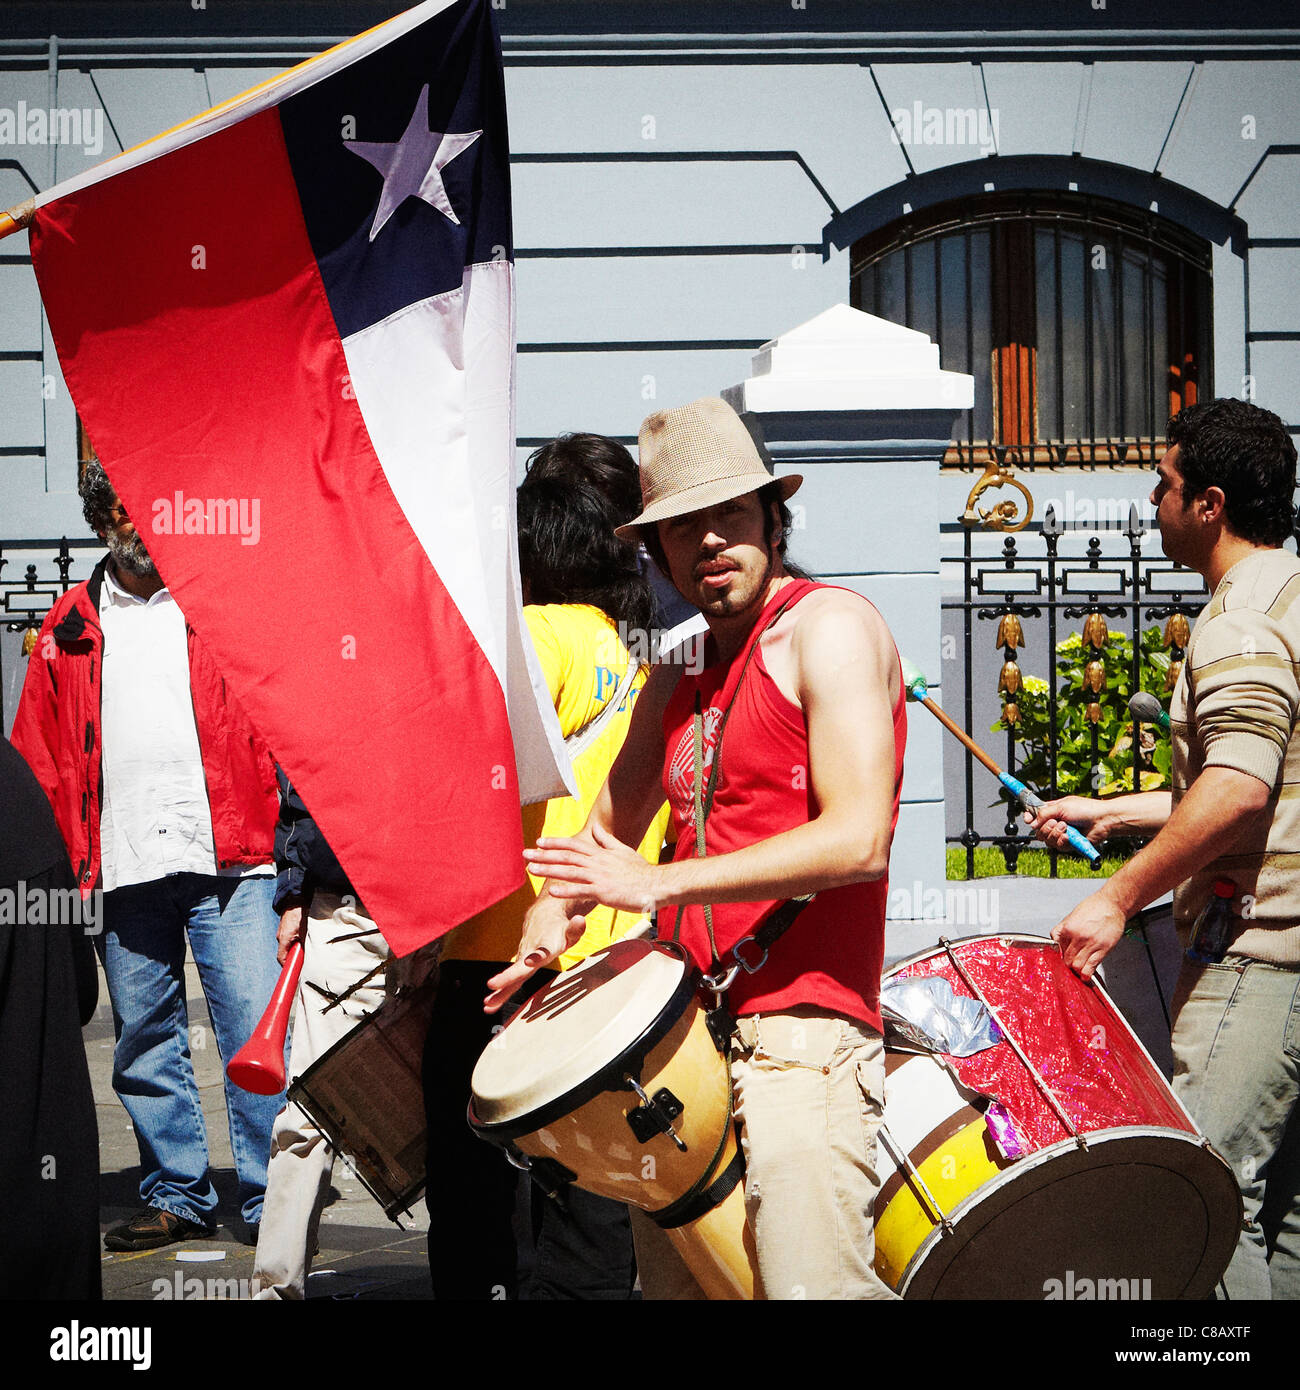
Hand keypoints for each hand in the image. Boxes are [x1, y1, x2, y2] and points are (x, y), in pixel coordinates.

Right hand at [277, 904, 304, 966]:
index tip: (289, 971)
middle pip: (283, 953)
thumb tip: (302, 954)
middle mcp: (280, 938)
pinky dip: (291, 944)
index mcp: (283, 940)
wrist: (294, 903)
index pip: (281, 958)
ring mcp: (281, 933)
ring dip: (291, 950)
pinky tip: (298, 942)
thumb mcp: (302, 932)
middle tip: (297, 963)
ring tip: (299, 952)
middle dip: (289, 959)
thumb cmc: (298, 917)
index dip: (285, 965)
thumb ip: (301, 944)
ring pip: (285, 946)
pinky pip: (287, 940)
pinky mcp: (284, 930)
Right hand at [484, 893, 587, 1013]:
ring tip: (488, 1006)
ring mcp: (523, 959)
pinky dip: (501, 993)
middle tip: (492, 985)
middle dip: (507, 977)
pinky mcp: (521, 965)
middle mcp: (530, 952)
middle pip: (519, 967)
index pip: (540, 951)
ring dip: (500, 991)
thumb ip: (575, 928)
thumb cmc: (560, 927)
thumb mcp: (571, 928)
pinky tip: (490, 1006)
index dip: (535, 956)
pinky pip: (511, 980)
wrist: (543, 916)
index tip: (528, 961)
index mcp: (546, 945)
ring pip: (512, 976)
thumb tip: (580, 920)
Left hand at [522, 823, 660, 914]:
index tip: (539, 841)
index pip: (573, 844)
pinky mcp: (604, 892)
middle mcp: (596, 862)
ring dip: (548, 869)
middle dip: (543, 854)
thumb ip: (606, 840)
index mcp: (600, 853)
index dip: (555, 842)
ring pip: (569, 871)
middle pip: (565, 856)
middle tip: (524, 854)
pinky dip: (566, 889)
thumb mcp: (623, 850)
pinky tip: (551, 890)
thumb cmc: (640, 870)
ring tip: (530, 869)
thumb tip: (595, 827)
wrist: (656, 884)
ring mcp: (599, 877)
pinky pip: (581, 890)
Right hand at [1023, 796, 1109, 850]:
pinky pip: (1057, 846)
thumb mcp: (1062, 806)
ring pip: (1046, 839)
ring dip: (1055, 833)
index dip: (1029, 818)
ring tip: (1066, 827)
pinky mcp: (1068, 844)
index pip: (1034, 815)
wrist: (1102, 821)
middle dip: (1046, 827)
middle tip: (1057, 821)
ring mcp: (1061, 834)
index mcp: (1052, 811)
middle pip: (1038, 830)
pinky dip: (1063, 840)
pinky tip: (1070, 835)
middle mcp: (1055, 823)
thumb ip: (1044, 813)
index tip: (1028, 819)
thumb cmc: (1085, 809)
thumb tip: (1031, 823)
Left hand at [1051, 890, 1126, 979]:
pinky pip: (1092, 966)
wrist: (1112, 905)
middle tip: (1070, 963)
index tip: (1062, 957)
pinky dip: (1086, 974)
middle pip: (1067, 960)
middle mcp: (1079, 937)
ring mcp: (1091, 944)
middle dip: (1067, 964)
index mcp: (1069, 929)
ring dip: (1076, 970)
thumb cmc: (1094, 907)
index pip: (1058, 948)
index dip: (1059, 954)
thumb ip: (1062, 930)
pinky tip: (1085, 975)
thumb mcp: (1071, 916)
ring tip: (1077, 969)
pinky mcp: (1103, 949)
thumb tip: (1055, 941)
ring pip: (1078, 966)